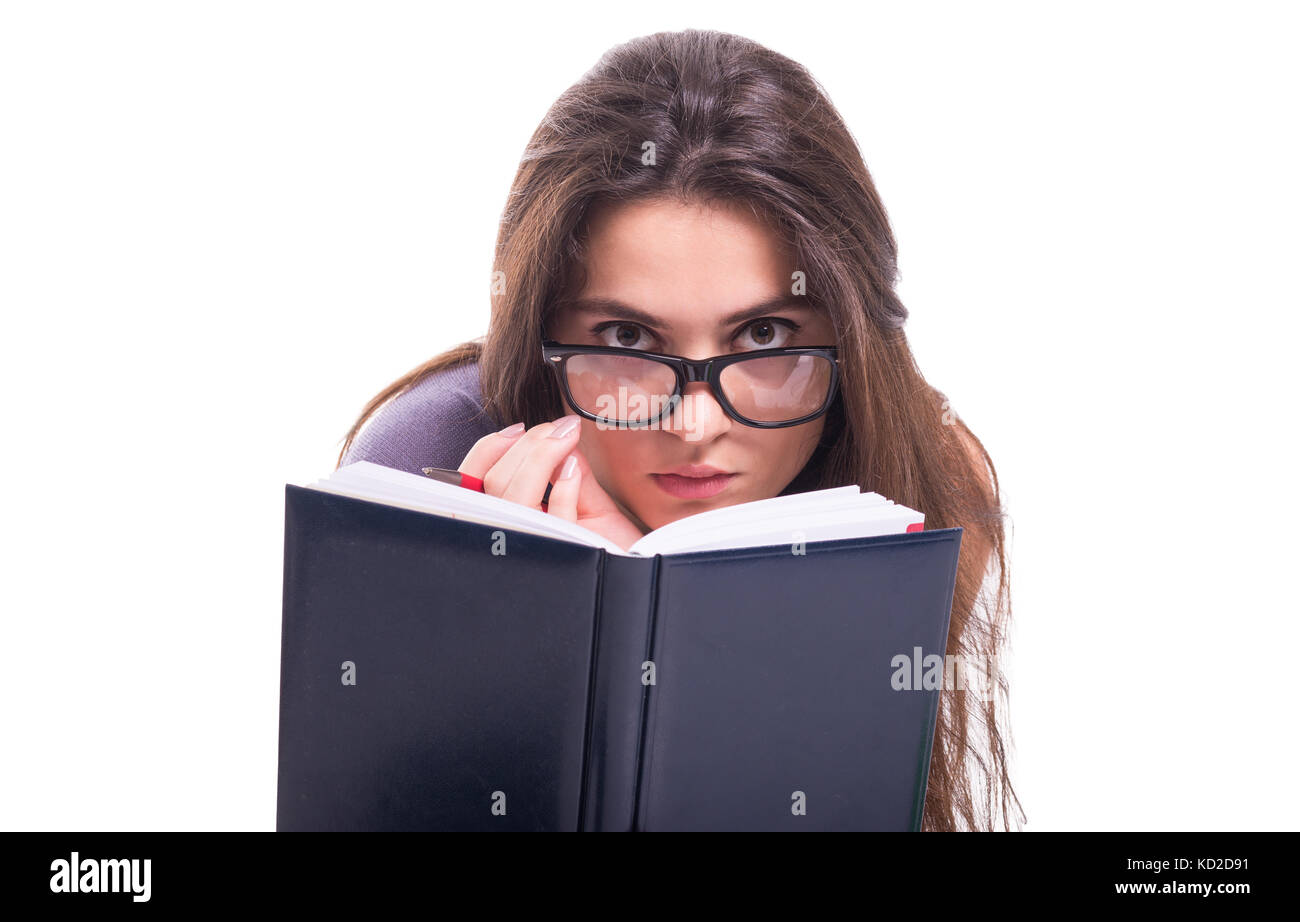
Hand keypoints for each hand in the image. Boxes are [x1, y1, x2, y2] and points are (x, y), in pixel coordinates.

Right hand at [458, 415, 646, 550]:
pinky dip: (562, 485)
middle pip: (493, 484)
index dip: (488, 450)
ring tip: (569, 438)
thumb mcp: (587, 501)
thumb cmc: (609, 545)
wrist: (638, 573)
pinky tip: (575, 470)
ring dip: (542, 456)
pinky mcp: (566, 558)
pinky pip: (553, 516)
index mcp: (509, 523)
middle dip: (528, 445)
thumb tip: (557, 435)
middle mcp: (513, 540)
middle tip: (561, 429)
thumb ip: (568, 470)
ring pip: (515, 497)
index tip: (519, 429)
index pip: (473, 485)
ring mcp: (538, 550)